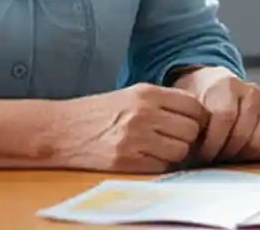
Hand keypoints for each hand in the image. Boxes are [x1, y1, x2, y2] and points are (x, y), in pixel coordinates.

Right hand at [56, 83, 210, 172]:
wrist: (62, 130)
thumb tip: (197, 114)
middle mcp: (143, 113)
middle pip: (191, 130)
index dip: (197, 118)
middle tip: (174, 139)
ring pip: (180, 151)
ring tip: (159, 148)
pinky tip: (146, 158)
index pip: (194, 106)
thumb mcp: (132, 94)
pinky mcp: (125, 160)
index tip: (190, 124)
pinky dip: (158, 165)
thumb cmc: (99, 112)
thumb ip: (163, 101)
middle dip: (187, 137)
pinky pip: (161, 167)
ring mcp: (134, 138)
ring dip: (174, 153)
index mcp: (147, 93)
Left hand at [174, 67, 259, 163]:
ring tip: (226, 156)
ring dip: (242, 156)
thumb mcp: (189, 105)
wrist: (213, 84)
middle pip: (243, 133)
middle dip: (225, 153)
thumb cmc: (200, 99)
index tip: (201, 155)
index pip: (225, 117)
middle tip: (212, 159)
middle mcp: (251, 92)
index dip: (212, 142)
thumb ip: (188, 123)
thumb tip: (182, 151)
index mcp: (227, 85)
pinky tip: (244, 154)